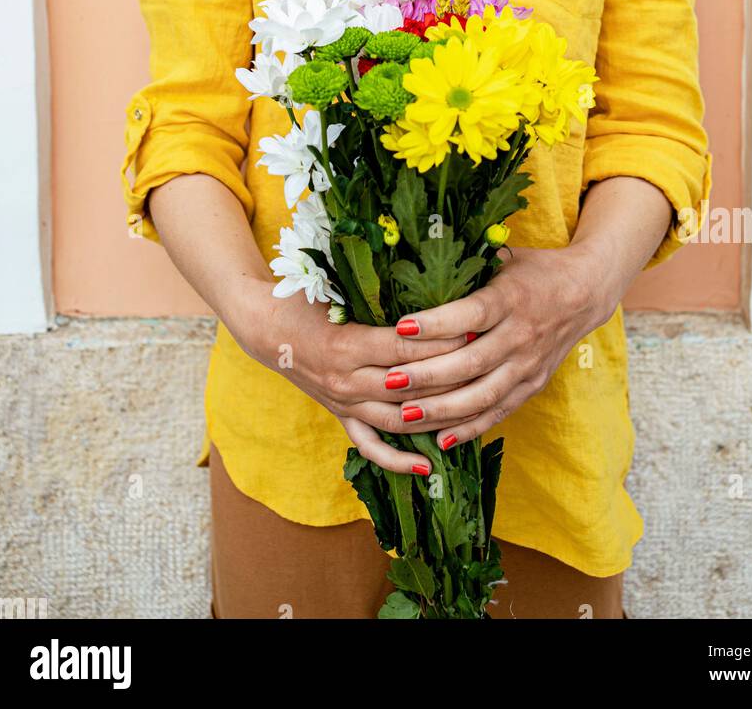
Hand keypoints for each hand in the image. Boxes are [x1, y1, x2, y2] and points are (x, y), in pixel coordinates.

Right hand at [226, 277, 473, 475]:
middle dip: (451, 377)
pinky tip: (428, 465)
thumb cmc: (302, 300)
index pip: (405, 347)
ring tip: (473, 412)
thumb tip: (429, 285)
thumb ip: (378, 293)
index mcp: (347, 343)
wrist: (265, 329)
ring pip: (398, 419)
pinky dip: (397, 460)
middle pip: (409, 385)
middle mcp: (346, 379)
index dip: (441, 341)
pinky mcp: (341, 416)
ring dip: (436, 418)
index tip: (476, 329)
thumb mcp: (337, 289)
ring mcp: (343, 403)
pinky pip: (370, 446)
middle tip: (487, 365)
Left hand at [373, 241, 617, 452]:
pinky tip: (440, 440)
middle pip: (471, 361)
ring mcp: (529, 365)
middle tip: (388, 381)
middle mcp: (521, 335)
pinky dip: (470, 428)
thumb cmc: (534, 269)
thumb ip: (468, 265)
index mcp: (511, 298)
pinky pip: (498, 411)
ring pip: (483, 395)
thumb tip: (416, 262)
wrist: (586, 291)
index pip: (471, 314)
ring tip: (405, 416)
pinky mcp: (533, 385)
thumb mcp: (504, 257)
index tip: (400, 328)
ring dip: (443, 409)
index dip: (436, 324)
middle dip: (428, 375)